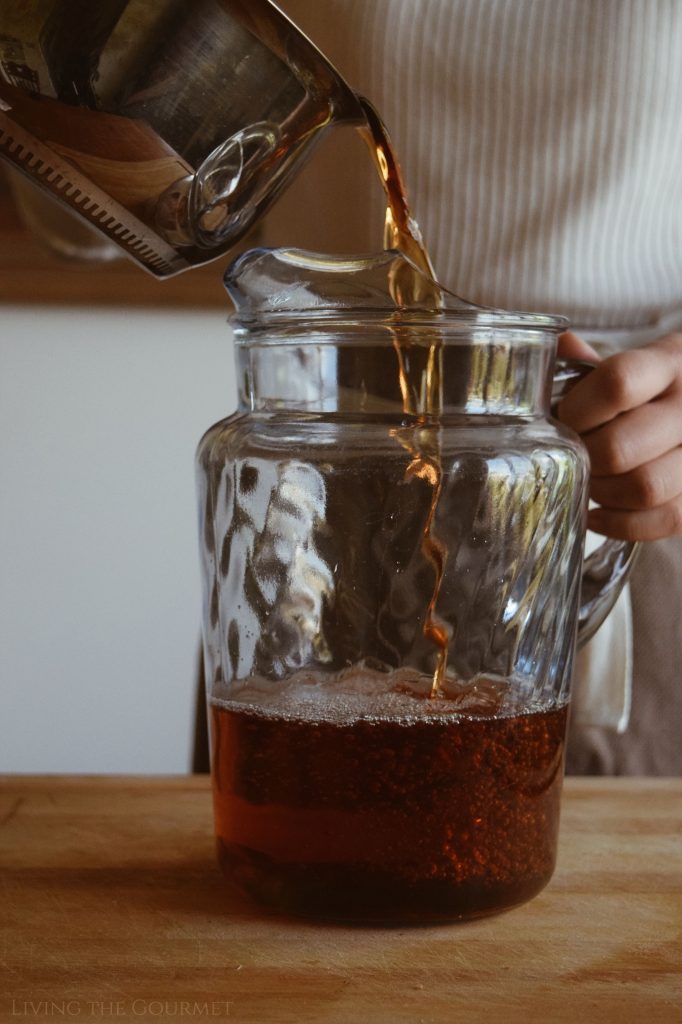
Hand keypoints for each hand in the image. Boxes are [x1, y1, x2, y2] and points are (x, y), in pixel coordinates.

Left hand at [556, 331, 681, 540]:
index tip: (562, 419)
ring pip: (644, 488)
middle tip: (572, 455)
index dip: (577, 409)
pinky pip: (664, 519)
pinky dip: (621, 523)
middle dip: (583, 458)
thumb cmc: (656, 388)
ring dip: (601, 492)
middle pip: (620, 448)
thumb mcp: (634, 363)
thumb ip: (591, 364)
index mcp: (670, 364)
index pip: (618, 383)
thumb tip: (559, 346)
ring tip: (588, 481)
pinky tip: (599, 512)